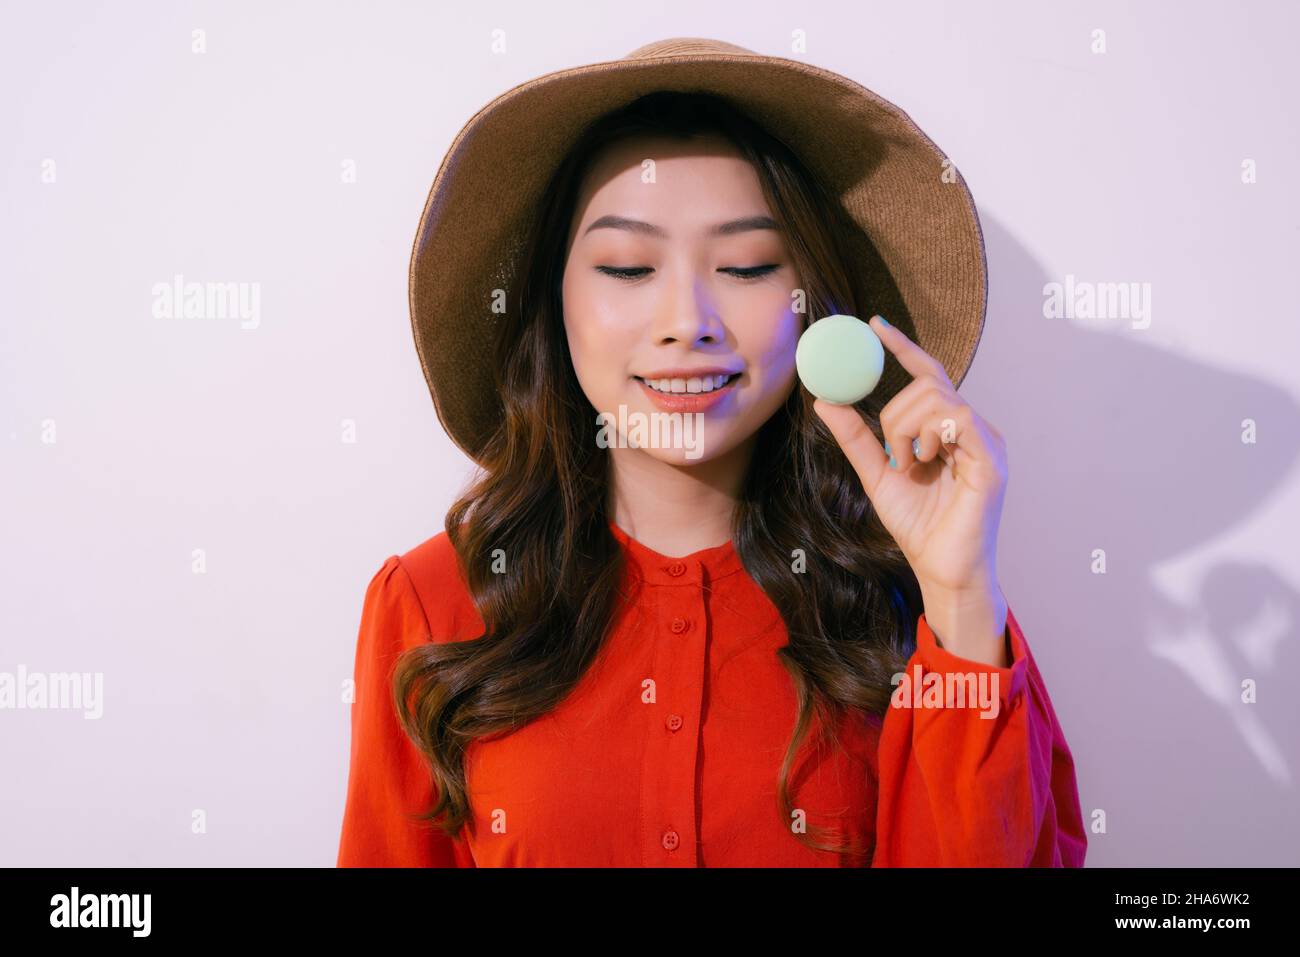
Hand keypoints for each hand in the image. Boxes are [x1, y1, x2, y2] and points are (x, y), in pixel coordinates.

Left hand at [812, 315, 1009, 661]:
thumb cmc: (918, 526)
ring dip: (906, 429)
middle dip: (895, 414)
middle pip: (927, 384)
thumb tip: (825, 400)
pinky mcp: (991, 459)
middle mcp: (972, 428)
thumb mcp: (876, 474)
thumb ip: (856, 438)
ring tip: (910, 466)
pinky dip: (928, 437)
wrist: (941, 570)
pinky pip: (957, 419)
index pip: (929, 374)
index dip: (903, 347)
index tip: (875, 324)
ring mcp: (986, 441)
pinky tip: (923, 464)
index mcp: (948, 430)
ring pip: (938, 398)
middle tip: (894, 454)